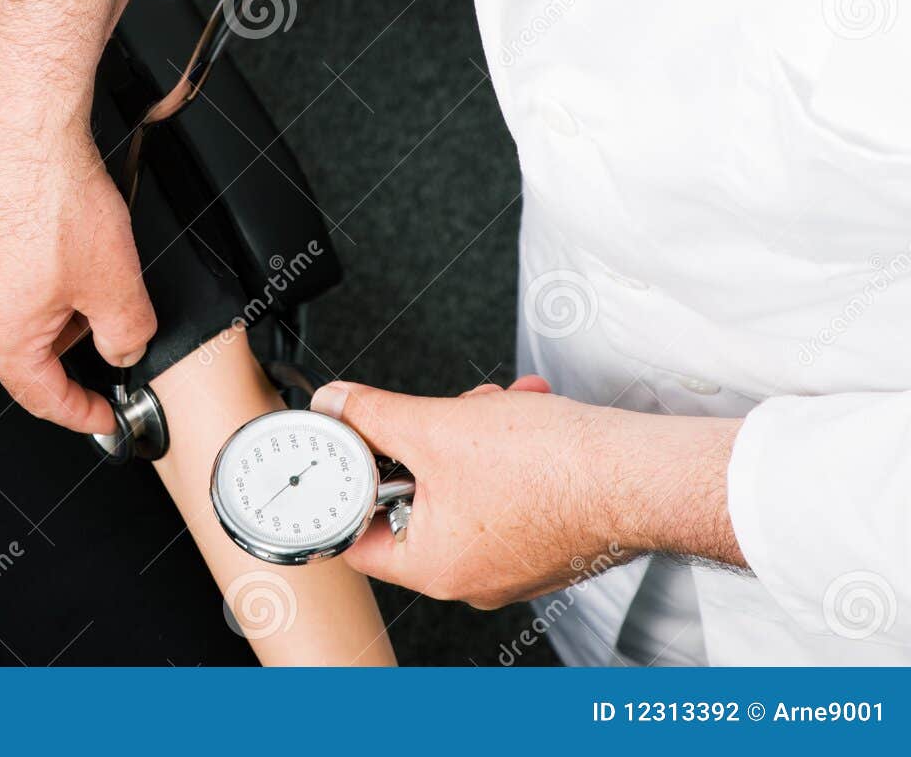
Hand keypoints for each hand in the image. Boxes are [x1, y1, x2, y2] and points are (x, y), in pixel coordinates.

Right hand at [0, 0, 157, 434]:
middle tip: (96, 294)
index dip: (82, 412)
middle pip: (19, 343)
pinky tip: (34, 220)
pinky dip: (8, 251)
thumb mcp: (118, 281)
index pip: (42, 397)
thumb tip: (122, 350)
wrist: (16, 117)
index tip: (100, 416)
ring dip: (35, 286)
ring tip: (65, 242)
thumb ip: (127, 335)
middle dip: (63, 328)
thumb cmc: (52, 192)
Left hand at [310, 376, 744, 606]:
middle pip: (411, 503)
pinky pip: (503, 491)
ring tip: (488, 406)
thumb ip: (374, 415)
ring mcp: (513, 561)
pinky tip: (521, 415)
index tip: (349, 449)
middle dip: (420, 444)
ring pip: (460, 488)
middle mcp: (472, 576)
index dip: (347, 485)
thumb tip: (339, 404)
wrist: (642, 473)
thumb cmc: (557, 470)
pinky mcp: (546, 539)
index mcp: (435, 567)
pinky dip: (504, 450)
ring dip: (468, 435)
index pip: (355, 538)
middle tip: (430, 415)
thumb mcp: (437, 426)